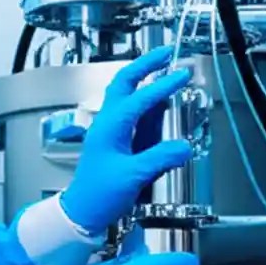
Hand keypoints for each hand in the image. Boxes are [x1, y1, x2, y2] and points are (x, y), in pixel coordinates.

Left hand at [59, 48, 194, 235]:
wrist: (81, 212)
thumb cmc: (98, 194)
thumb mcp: (132, 176)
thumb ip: (159, 158)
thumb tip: (183, 146)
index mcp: (110, 126)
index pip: (139, 97)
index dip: (162, 85)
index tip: (182, 74)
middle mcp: (108, 122)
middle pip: (125, 82)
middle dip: (146, 64)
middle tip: (167, 52)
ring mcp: (111, 130)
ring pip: (126, 94)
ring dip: (145, 80)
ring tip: (167, 71)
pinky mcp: (116, 141)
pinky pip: (132, 113)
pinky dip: (146, 102)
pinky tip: (160, 104)